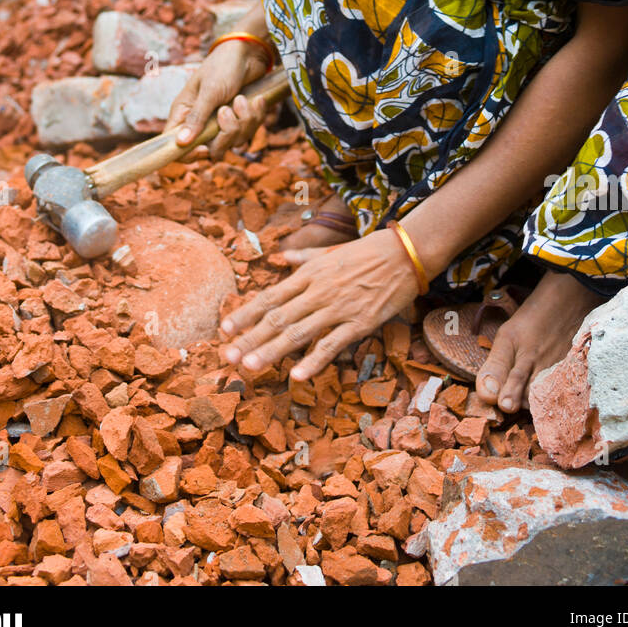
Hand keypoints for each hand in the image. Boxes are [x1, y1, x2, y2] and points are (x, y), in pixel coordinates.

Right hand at [166, 40, 268, 156]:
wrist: (249, 52)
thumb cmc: (223, 66)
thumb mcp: (209, 91)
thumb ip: (196, 117)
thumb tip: (180, 143)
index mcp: (185, 114)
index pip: (177, 146)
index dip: (190, 154)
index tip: (205, 148)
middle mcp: (202, 121)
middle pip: (212, 149)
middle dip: (226, 134)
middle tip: (227, 111)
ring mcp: (222, 121)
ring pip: (235, 141)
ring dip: (244, 121)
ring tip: (242, 99)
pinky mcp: (240, 118)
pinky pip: (250, 130)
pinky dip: (256, 115)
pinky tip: (257, 100)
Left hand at [220, 228, 418, 379]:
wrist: (404, 254)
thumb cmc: (366, 252)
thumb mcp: (330, 251)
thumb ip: (303, 256)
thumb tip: (281, 256)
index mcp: (309, 274)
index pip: (269, 297)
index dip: (245, 314)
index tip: (224, 329)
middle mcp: (318, 291)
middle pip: (277, 318)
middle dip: (249, 338)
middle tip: (227, 357)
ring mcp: (338, 308)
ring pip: (298, 333)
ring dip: (271, 351)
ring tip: (249, 367)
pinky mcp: (359, 323)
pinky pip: (331, 344)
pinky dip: (313, 360)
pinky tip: (296, 375)